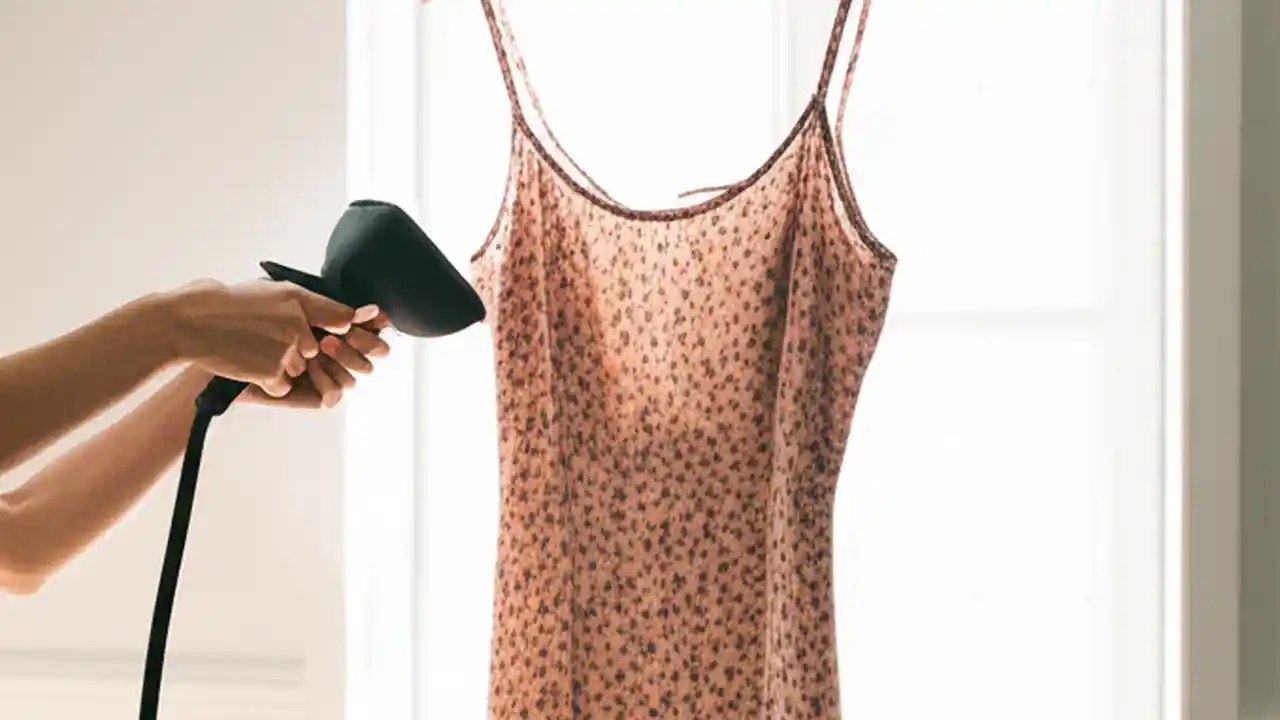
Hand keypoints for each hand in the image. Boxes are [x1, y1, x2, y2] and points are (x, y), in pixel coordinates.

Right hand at [163, 278, 377, 398]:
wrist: (187, 323)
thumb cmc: (219, 303)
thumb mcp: (265, 289)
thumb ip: (297, 302)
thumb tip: (324, 313)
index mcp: (298, 298)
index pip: (342, 317)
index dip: (340, 329)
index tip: (336, 333)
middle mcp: (298, 322)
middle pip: (314, 350)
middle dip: (294, 351)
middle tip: (261, 340)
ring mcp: (287, 348)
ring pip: (298, 369)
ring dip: (278, 368)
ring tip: (249, 351)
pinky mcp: (272, 371)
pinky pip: (282, 387)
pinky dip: (266, 383)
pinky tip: (246, 367)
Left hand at [241, 313, 391, 407]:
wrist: (219, 339)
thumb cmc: (250, 311)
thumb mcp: (292, 300)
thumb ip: (328, 307)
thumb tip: (361, 314)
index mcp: (332, 322)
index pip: (369, 325)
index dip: (375, 322)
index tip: (372, 315)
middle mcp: (334, 349)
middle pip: (372, 352)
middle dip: (360, 344)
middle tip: (333, 337)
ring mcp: (325, 372)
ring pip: (355, 374)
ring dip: (341, 361)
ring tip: (316, 351)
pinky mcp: (312, 394)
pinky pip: (335, 395)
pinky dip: (328, 383)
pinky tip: (310, 371)